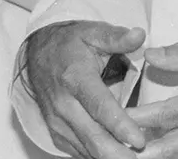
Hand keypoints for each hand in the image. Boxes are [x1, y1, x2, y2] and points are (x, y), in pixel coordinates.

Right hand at [23, 21, 147, 157]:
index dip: (119, 125)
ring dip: (109, 157)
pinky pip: (79, 151)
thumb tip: (140, 35)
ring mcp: (57, 122)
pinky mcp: (57, 133)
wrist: (38, 53)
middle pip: (92, 136)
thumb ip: (117, 37)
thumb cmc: (71, 43)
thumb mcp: (93, 32)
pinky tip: (117, 157)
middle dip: (115, 154)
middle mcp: (63, 104)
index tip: (138, 141)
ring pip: (85, 148)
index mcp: (75, 78)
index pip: (99, 106)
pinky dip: (98, 156)